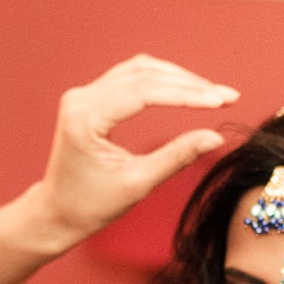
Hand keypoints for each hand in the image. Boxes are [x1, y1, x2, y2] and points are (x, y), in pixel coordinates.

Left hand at [37, 54, 237, 244]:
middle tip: (227, 95)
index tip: (222, 100)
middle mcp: (80, 98)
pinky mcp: (89, 98)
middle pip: (144, 75)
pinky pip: (130, 77)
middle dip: (189, 84)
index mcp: (85, 119)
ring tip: (212, 93)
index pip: (144, 92)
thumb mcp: (138, 183)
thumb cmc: (91, 205)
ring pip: (139, 70)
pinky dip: (160, 81)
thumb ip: (176, 156)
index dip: (187, 94)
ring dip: (178, 78)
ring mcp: (83, 95)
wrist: (57, 212)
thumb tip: (215, 137)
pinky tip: (186, 89)